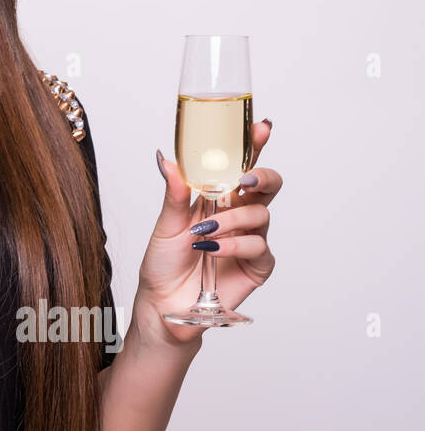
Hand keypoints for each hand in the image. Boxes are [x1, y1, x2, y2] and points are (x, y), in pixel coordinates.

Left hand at [136, 120, 281, 346]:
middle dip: (263, 175)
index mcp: (217, 198)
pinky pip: (258, 246)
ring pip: (260, 214)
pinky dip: (235, 245)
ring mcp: (251, 238)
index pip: (240, 166)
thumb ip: (174, 193)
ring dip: (232, 219)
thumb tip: (166, 159)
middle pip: (268, 185)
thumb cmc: (163, 263)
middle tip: (245, 179)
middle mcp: (238, 214)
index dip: (253, 145)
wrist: (163, 304)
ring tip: (204, 232)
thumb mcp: (165, 224)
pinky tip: (213, 250)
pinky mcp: (258, 264)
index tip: (260, 127)